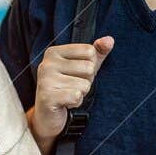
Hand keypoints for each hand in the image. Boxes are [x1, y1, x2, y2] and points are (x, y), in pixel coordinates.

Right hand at [29, 36, 114, 154]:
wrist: (48, 114)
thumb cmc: (67, 87)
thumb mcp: (83, 67)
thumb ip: (98, 52)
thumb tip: (109, 40)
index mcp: (54, 52)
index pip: (90, 51)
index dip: (90, 65)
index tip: (75, 74)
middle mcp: (47, 63)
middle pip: (89, 68)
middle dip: (85, 81)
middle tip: (71, 87)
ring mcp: (45, 80)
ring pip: (84, 84)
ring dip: (80, 93)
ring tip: (67, 95)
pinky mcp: (47, 96)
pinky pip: (77, 96)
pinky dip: (75, 103)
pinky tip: (65, 103)